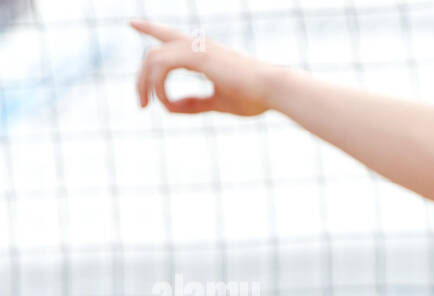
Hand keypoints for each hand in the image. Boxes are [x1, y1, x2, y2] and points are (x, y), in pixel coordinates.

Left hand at [131, 20, 282, 115]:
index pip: (170, 36)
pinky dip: (158, 86)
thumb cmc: (255, 97)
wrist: (275, 90)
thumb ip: (195, 104)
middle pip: (155, 52)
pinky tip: (166, 104)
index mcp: (206, 53)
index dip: (150, 28)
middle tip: (141, 104)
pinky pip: (161, 66)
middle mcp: (198, 45)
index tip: (132, 24)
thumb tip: (170, 107)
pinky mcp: (196, 56)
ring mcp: (197, 48)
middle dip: (141, 78)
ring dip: (145, 83)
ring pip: (153, 57)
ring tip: (146, 105)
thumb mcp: (219, 103)